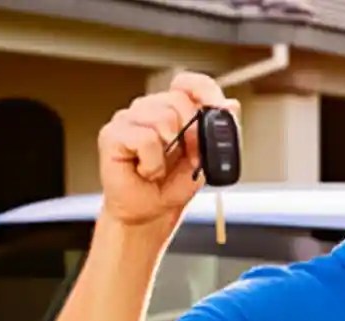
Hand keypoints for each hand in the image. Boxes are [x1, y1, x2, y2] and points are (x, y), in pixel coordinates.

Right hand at [96, 71, 240, 227]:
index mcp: (172, 110)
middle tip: (184, 157)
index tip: (219, 109)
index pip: (189, 83)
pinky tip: (146, 171)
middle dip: (191, 135)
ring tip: (159, 167)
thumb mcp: (205, 159)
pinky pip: (145, 138)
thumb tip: (232, 105)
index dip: (205, 92)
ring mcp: (128, 119)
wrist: (147, 214)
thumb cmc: (169, 187)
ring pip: (163, 118)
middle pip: (178, 101)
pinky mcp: (112, 135)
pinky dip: (152, 162)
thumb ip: (218, 131)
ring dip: (169, 153)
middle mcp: (149, 109)